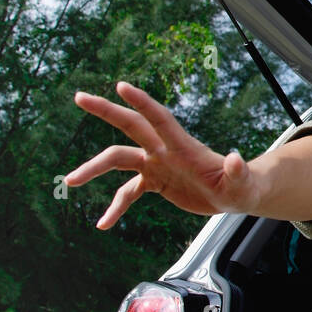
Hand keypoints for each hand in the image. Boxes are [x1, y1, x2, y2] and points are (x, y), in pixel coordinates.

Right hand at [65, 81, 257, 228]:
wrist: (235, 194)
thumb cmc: (243, 186)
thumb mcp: (242, 183)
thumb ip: (237, 172)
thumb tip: (235, 159)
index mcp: (184, 147)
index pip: (160, 119)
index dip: (142, 102)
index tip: (121, 86)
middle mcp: (165, 150)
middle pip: (130, 126)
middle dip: (105, 111)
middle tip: (79, 97)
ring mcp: (157, 164)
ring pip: (118, 159)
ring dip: (93, 169)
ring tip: (69, 182)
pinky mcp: (155, 182)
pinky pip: (127, 193)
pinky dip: (114, 207)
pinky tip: (103, 224)